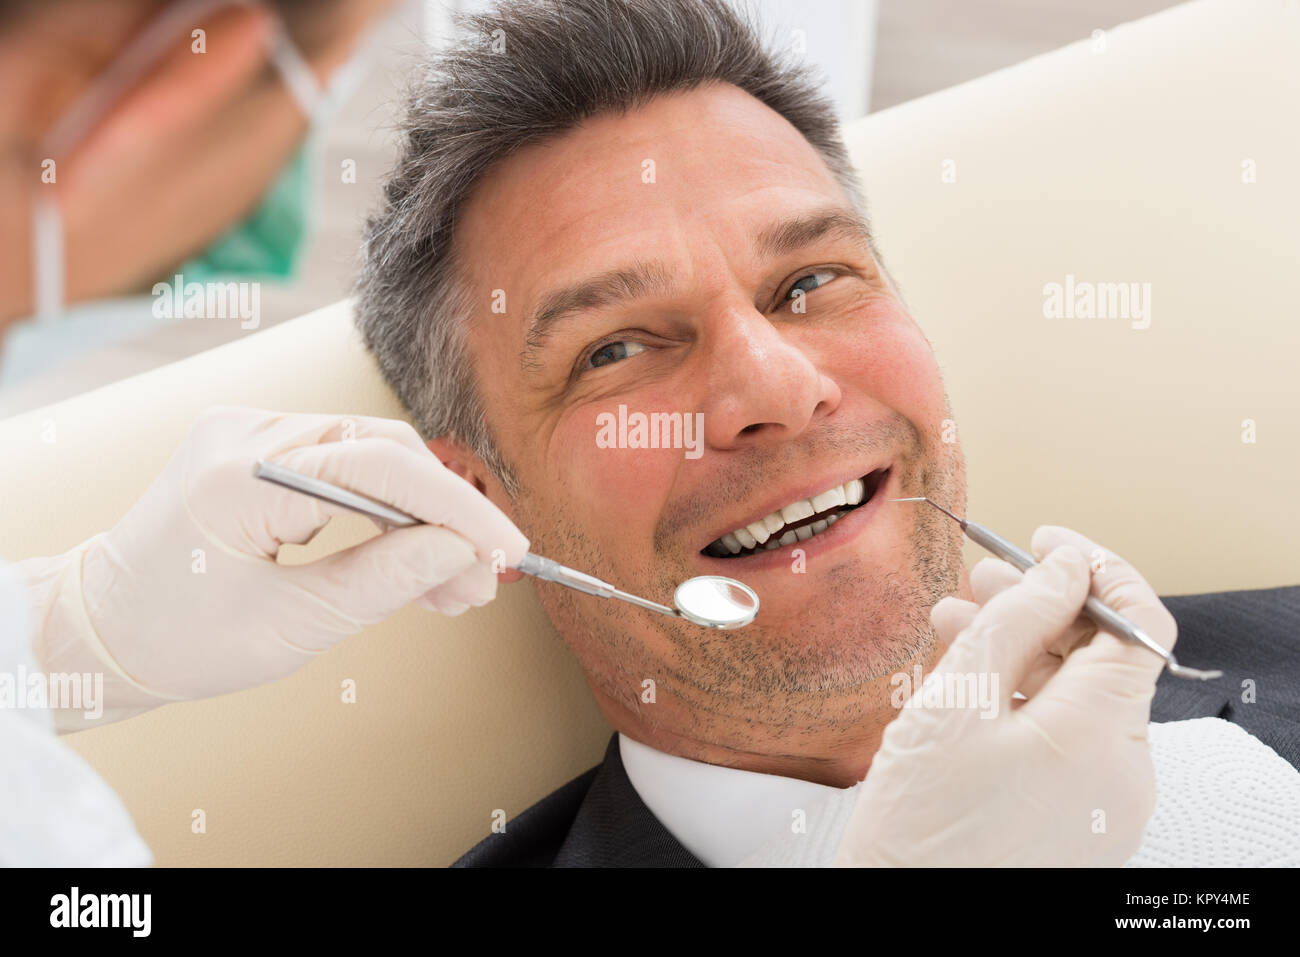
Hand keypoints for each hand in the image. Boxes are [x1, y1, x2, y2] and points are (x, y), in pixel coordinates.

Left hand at [67, 406, 526, 703]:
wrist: (103, 632)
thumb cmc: (177, 639)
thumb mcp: (289, 627)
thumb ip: (383, 582)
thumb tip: (461, 553)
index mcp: (239, 475)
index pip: (380, 468)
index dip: (457, 508)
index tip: (507, 549)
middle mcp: (246, 434)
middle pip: (384, 452)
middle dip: (445, 517)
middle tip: (483, 580)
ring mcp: (251, 435)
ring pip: (374, 460)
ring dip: (422, 519)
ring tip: (456, 586)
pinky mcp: (261, 451)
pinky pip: (347, 469)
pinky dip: (387, 514)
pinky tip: (416, 562)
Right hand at [832, 526, 1176, 866]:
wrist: (903, 918)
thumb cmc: (920, 822)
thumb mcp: (957, 699)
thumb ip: (1016, 620)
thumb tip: (1064, 568)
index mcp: (1101, 733)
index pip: (1139, 621)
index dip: (1095, 568)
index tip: (1043, 544)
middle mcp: (1123, 769)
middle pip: (1104, 658)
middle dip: (1044, 607)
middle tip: (980, 578)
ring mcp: (1107, 801)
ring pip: (1079, 697)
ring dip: (1025, 653)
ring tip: (955, 625)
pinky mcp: (1083, 821)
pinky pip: (1068, 740)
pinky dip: (1026, 702)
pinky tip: (969, 683)